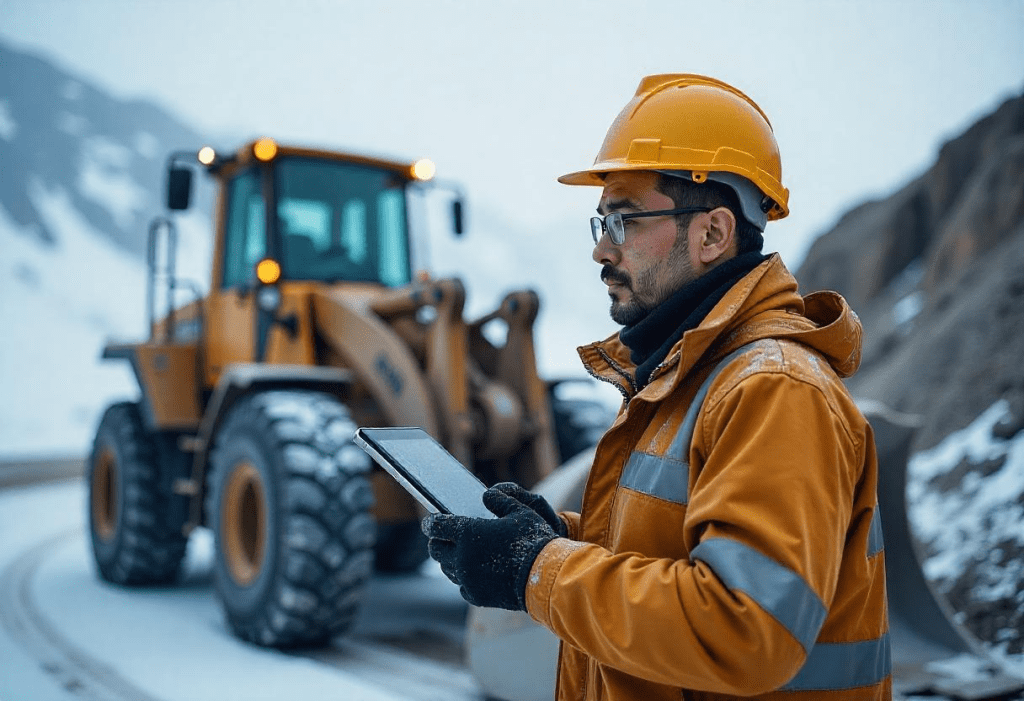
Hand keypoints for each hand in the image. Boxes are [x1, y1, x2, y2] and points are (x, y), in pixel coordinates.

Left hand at [422, 486, 558, 610]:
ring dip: (450, 560)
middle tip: (443, 537)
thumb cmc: (535, 540)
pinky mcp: (476, 596)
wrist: (546, 578)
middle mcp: (462, 557)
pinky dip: (464, 578)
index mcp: (469, 533)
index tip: (429, 522)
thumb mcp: (521, 510)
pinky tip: (474, 572)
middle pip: (436, 549)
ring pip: (447, 568)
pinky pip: (461, 586)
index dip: (431, 522)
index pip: (437, 526)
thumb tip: (487, 495)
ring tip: (459, 553)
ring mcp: (467, 579)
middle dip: (437, 541)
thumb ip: (501, 499)